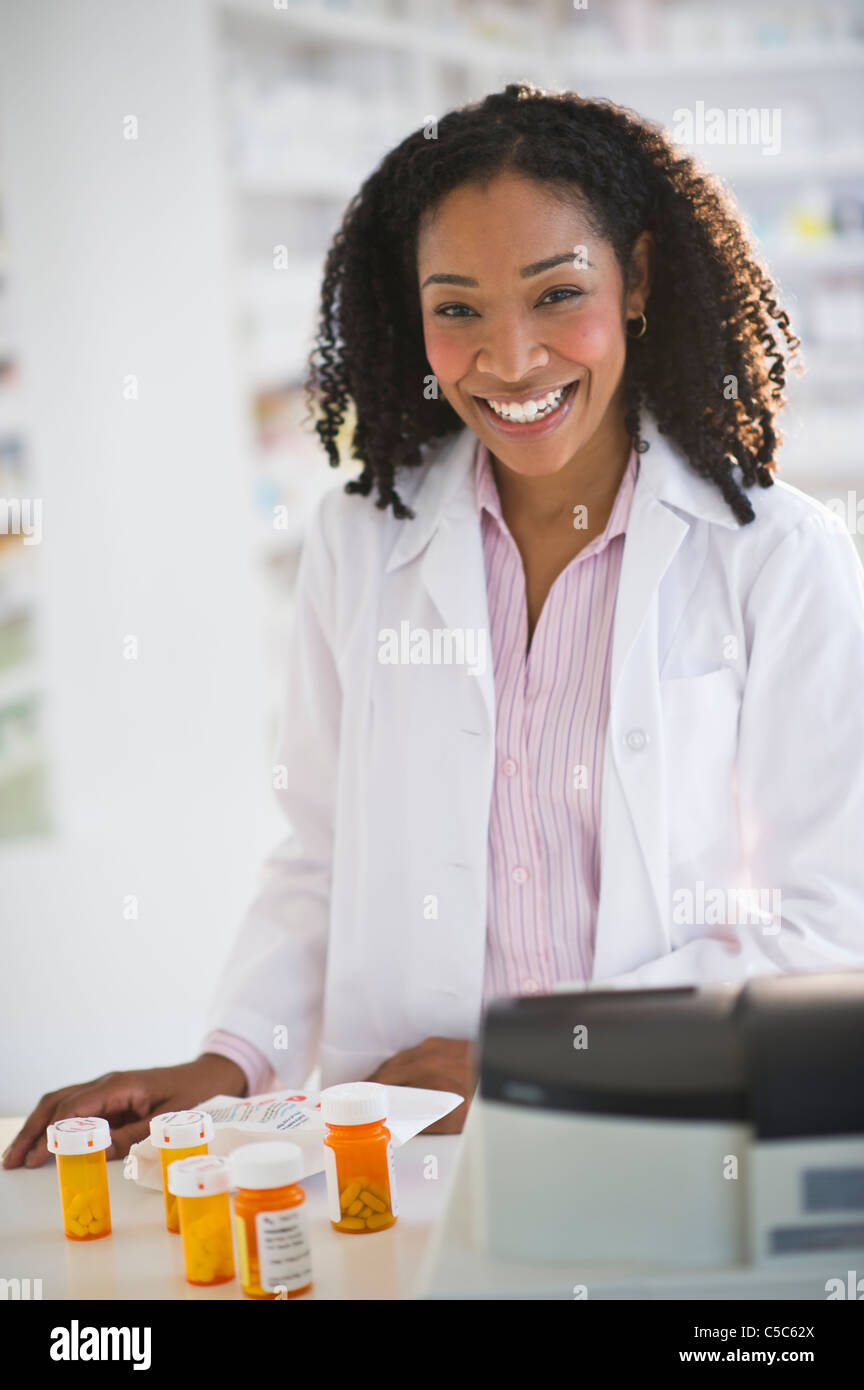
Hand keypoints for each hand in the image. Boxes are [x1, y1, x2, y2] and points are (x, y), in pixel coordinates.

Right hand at [1, 1054, 246, 1168]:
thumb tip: (98, 1152)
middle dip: (33, 1131)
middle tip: (12, 1160)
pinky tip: (42, 1145)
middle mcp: (106, 1084)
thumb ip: (134, 1135)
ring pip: (60, 1104)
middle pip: (58, 1104)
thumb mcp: (168, 1120)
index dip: (53, 1135)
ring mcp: (105, 1090)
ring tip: (17, 1155)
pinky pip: (75, 1110)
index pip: (75, 1109)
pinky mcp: (109, 1099)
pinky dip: (54, 1126)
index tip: (36, 1158)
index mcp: (119, 1085)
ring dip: (37, 1127)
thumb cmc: (193, 1095)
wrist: (209, 1076)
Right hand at [365, 1037, 474, 1132]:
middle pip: (389, 1069)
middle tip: (361, 1097)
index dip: (370, 1092)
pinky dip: (402, 1063)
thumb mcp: (455, 1120)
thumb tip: (401, 1129)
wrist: (506, 1070)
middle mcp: (427, 1055)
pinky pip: (414, 1052)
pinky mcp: (443, 1042)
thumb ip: (426, 1124)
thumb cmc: (482, 1099)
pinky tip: (403, 1073)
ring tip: (378, 1087)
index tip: (358, 1101)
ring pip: (401, 1059)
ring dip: (387, 1072)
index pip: (385, 1081)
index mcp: (426, 1073)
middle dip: (374, 1083)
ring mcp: (435, 1046)